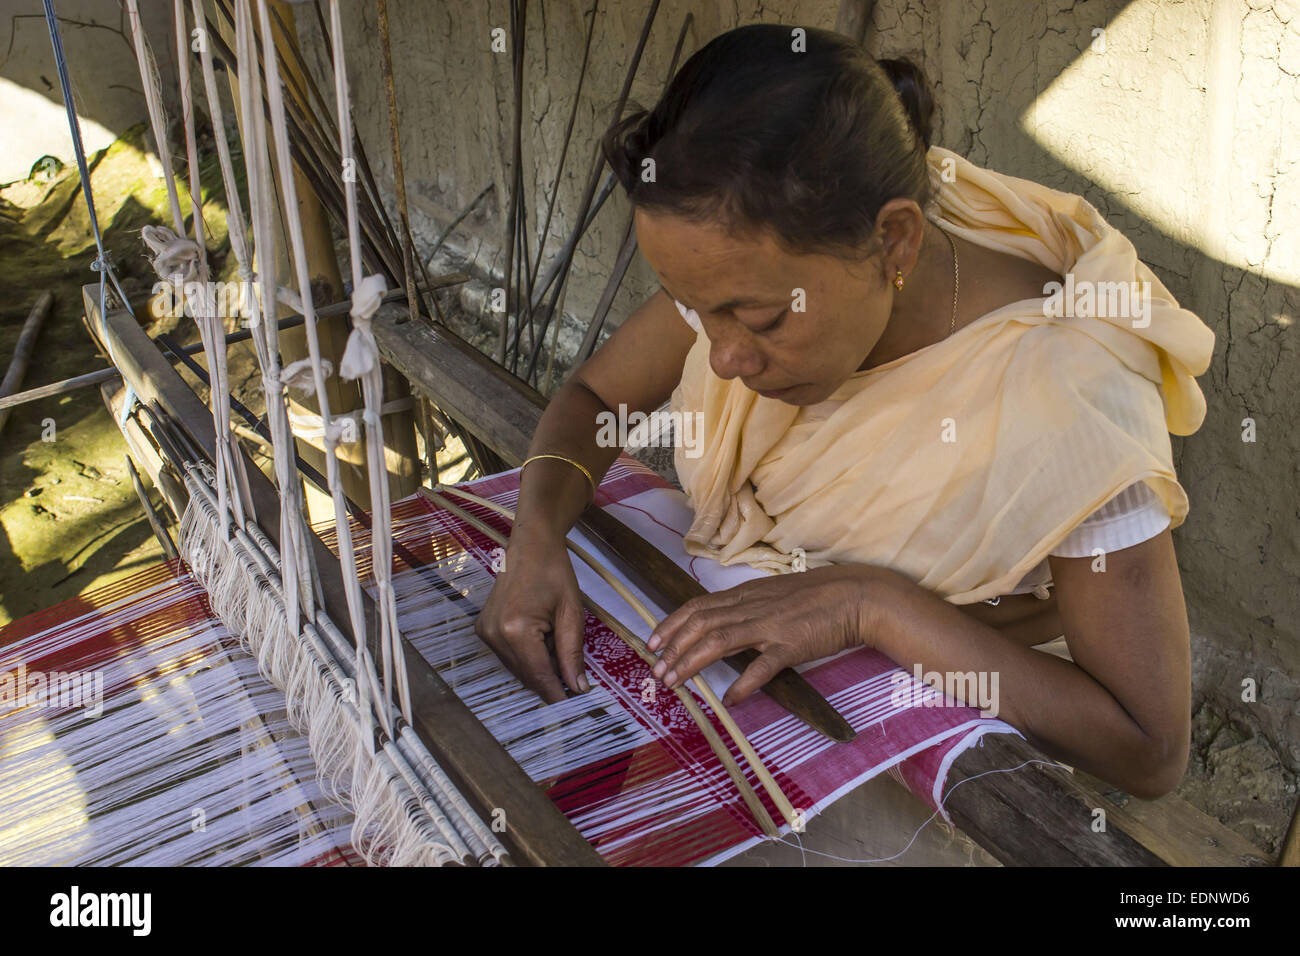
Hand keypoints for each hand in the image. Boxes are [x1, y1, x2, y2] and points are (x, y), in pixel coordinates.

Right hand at [473, 527, 588, 703]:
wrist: (530, 546)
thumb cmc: (555, 573)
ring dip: (539, 667)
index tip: (576, 706)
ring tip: (557, 644)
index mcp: (516, 630)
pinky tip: (542, 638)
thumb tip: (578, 688)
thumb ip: (572, 654)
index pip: (539, 676)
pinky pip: (509, 656)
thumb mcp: (571, 614)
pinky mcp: (483, 629)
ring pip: (517, 669)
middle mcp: (495, 635)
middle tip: (575, 678)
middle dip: (551, 681)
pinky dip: (528, 656)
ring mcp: (485, 632)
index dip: (558, 694)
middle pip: (527, 676)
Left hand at [646, 564, 888, 705]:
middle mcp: (752, 607)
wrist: (855, 596)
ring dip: (692, 662)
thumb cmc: (817, 596)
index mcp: (746, 594)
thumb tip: (723, 623)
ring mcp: (770, 626)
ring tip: (675, 683)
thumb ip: (748, 607)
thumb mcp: (774, 594)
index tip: (652, 642)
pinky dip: (743, 683)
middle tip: (655, 671)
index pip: (697, 606)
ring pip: (720, 641)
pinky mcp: (791, 646)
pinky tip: (730, 699)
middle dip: (672, 648)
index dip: (671, 624)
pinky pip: (762, 666)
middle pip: (701, 624)